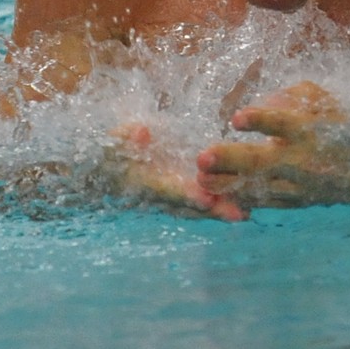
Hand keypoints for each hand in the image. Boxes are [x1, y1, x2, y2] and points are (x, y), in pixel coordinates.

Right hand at [107, 124, 247, 221]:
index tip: (207, 200)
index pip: (168, 190)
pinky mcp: (176, 196)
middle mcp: (159, 196)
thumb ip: (127, 137)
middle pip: (190, 207)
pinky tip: (242, 208)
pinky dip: (217, 208)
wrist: (101, 172)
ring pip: (196, 210)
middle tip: (240, 215)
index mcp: (145, 183)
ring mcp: (168, 199)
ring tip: (248, 213)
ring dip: (221, 213)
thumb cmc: (110, 150)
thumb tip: (142, 132)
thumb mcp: (114, 138)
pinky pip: (199, 205)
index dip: (187, 196)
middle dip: (215, 211)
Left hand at [196, 81, 349, 207]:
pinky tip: (215, 196)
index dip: (261, 121)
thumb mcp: (326, 102)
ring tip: (200, 179)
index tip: (237, 118)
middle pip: (262, 161)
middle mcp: (302, 160)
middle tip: (201, 157)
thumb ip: (294, 96)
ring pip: (257, 188)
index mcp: (310, 130)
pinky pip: (264, 203)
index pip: (283, 124)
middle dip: (230, 160)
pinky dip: (240, 200)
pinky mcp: (295, 201)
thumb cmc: (344, 127)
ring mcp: (298, 186)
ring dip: (226, 184)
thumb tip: (263, 101)